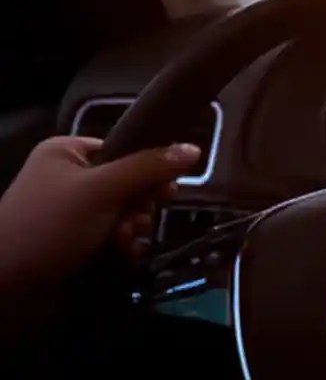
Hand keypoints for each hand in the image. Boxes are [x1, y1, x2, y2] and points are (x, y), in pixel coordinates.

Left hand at [0, 136, 200, 293]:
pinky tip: (122, 257)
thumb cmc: (48, 227)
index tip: (165, 190)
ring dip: (133, 231)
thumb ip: (148, 168)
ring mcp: (73, 215)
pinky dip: (124, 248)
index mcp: (69, 153)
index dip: (150, 168)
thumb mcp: (101, 190)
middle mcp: (71, 179)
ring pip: (127, 215)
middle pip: (132, 184)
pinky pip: (116, 238)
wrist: (6, 290)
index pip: (126, 149)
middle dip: (139, 207)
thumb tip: (193, 149)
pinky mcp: (77, 244)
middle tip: (133, 222)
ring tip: (121, 244)